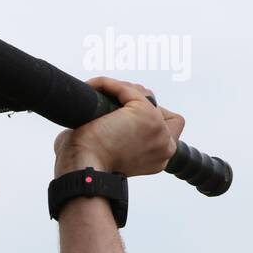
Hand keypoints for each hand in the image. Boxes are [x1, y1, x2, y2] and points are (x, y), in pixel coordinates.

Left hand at [53, 77, 184, 177]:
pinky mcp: (146, 112)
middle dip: (136, 101)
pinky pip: (128, 88)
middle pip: (159, 107)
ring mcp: (158, 128)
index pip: (168, 125)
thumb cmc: (89, 164)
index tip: (123, 117)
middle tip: (111, 107)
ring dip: (123, 92)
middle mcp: (165, 146)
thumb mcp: (117, 151)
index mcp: (159, 158)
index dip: (148, 115)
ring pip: (145, 95)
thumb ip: (127, 135)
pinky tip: (94, 89)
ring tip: (101, 101)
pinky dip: (110, 85)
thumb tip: (116, 114)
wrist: (83, 167)